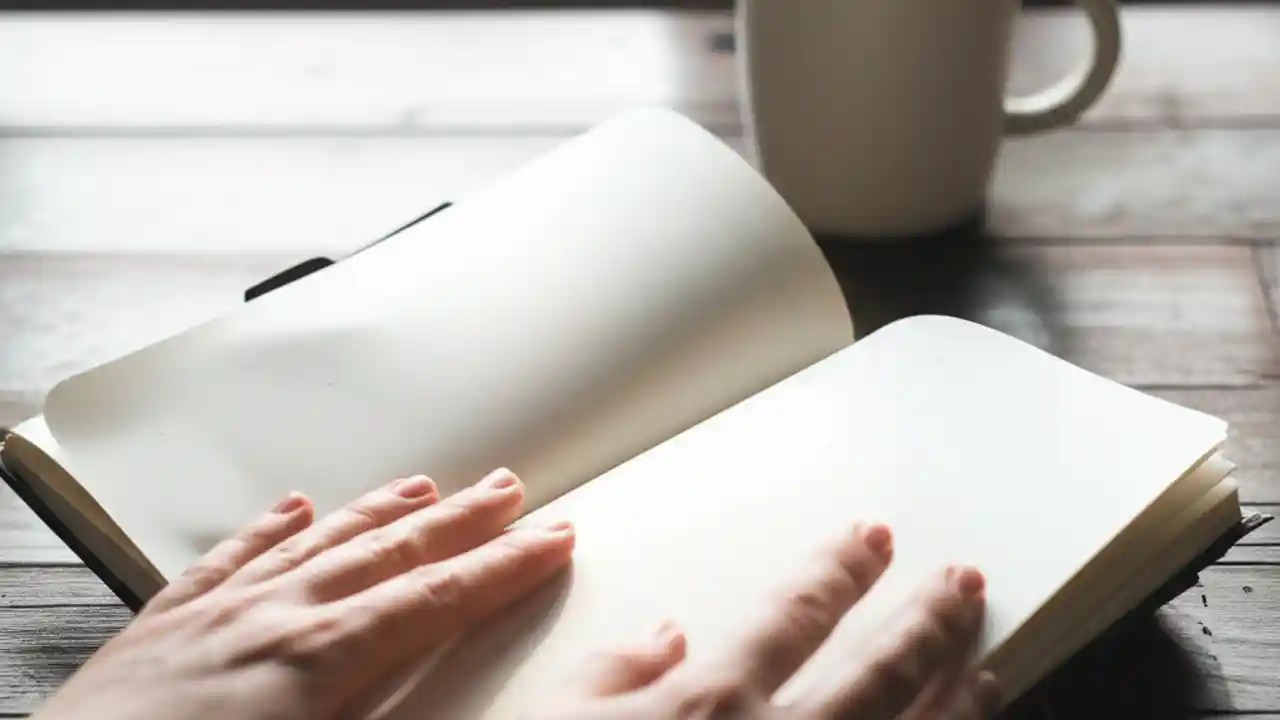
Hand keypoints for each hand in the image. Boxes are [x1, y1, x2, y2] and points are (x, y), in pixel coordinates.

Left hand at [35, 468, 573, 719]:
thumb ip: (391, 717)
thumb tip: (448, 707)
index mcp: (318, 658)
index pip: (437, 599)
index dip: (505, 567)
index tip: (552, 538)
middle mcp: (273, 617)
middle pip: (391, 553)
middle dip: (462, 519)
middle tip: (508, 487)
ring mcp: (216, 613)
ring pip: (317, 539)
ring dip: (379, 510)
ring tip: (422, 484)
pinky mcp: (163, 624)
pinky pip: (228, 555)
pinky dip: (266, 527)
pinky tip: (289, 505)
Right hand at [539, 524, 999, 718]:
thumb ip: (613, 672)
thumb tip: (664, 633)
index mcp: (706, 703)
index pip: (796, 612)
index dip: (842, 570)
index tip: (874, 540)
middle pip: (878, 671)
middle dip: (926, 621)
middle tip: (963, 583)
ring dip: (955, 702)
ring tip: (984, 668)